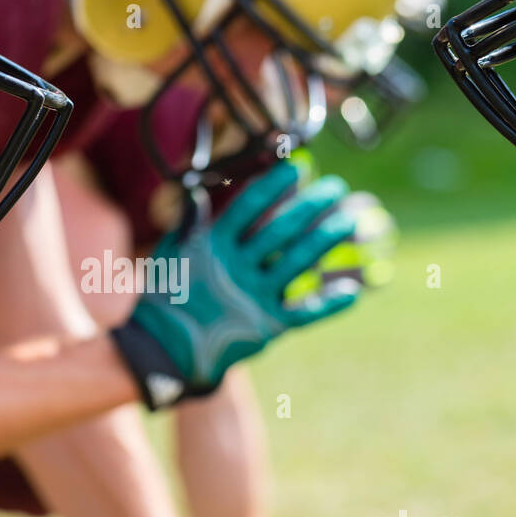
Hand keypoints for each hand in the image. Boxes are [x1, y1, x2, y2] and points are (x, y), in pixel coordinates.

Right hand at [111, 161, 376, 408]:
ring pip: (297, 263)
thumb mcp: (172, 252)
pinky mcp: (266, 325)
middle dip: (311, 205)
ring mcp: (252, 296)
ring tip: (349, 221)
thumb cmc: (167, 294)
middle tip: (336, 187)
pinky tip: (351, 290)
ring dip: (326, 240)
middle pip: (280, 229)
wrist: (164, 348)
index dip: (273, 185)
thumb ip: (190, 221)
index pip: (248, 206)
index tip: (296, 169)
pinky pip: (304, 312)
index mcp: (212, 245)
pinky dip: (329, 303)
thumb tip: (198, 190)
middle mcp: (235, 268)